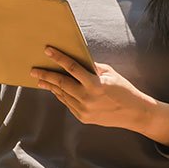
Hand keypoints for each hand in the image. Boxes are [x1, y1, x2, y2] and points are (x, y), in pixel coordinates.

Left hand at [32, 47, 168, 146]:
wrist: (134, 114)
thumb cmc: (124, 89)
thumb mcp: (110, 74)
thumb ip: (92, 67)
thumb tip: (76, 59)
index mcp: (95, 84)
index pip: (72, 68)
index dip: (59, 58)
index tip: (47, 50)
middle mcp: (87, 98)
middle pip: (61, 83)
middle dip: (46, 75)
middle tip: (34, 70)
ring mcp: (84, 110)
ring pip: (62, 95)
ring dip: (50, 86)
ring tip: (40, 79)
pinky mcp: (83, 118)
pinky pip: (68, 103)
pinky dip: (61, 95)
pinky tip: (54, 89)